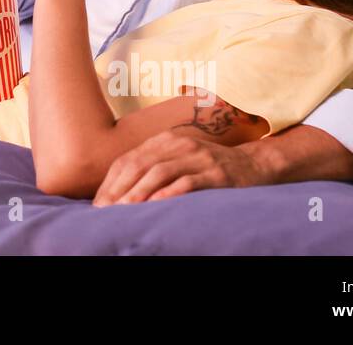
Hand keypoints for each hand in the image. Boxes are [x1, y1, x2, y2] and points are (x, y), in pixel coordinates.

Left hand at [92, 129, 270, 205]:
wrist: (254, 165)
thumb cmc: (208, 169)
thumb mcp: (178, 161)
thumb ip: (152, 170)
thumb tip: (118, 195)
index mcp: (164, 141)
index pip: (128, 160)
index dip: (110, 183)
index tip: (98, 205)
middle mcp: (178, 145)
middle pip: (139, 165)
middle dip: (119, 190)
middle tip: (106, 212)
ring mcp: (198, 157)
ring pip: (159, 172)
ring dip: (138, 193)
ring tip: (124, 210)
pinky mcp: (216, 173)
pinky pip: (188, 182)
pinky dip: (169, 194)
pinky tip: (156, 205)